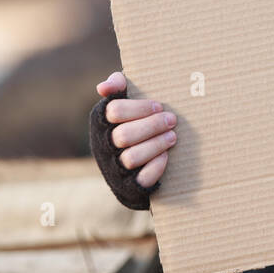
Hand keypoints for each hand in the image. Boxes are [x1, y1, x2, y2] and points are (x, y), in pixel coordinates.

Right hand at [96, 71, 176, 189]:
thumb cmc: (133, 121)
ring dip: (156, 145)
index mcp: (100, 122)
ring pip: (131, 158)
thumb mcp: (124, 100)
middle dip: (152, 126)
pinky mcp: (128, 186)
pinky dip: (156, 167)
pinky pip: (141, 179)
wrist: (136, 164)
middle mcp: (102, 146)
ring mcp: (114, 168)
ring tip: (173, 137)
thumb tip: (104, 87)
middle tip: (172, 120)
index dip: (139, 108)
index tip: (159, 105)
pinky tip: (166, 156)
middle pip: (124, 135)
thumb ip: (118, 86)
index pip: (114, 111)